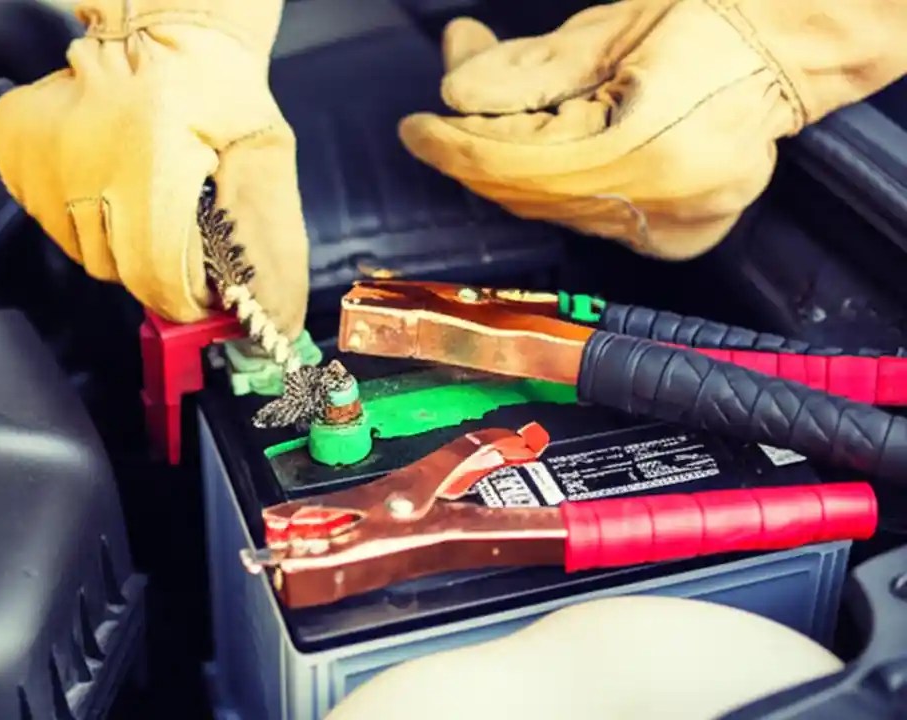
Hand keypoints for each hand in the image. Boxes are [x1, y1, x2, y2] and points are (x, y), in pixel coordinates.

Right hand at [0, 0, 308, 336]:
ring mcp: (41, 153)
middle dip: (153, 263)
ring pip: (80, 250)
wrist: (156, 24)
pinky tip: (103, 177)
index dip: (182, 297)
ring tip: (138, 191)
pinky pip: (47, 218)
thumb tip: (277, 317)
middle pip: (116, 268)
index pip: (154, 272)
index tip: (198, 295)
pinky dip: (78, 213)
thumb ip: (271, 240)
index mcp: (150, 158)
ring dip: (113, 239)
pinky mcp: (14, 144)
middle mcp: (84, 158)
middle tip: (174, 225)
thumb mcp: (262, 152)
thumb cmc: (212, 85)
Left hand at [400, 1, 816, 259]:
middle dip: (475, 156)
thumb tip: (455, 95)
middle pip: (528, 195)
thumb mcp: (606, 29)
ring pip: (550, 212)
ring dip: (509, 171)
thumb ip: (526, 70)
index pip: (518, 164)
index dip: (455, 147)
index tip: (416, 130)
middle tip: (443, 119)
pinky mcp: (676, 241)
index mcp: (652, 148)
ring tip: (492, 119)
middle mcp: (666, 205)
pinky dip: (553, 190)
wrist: (784, 50)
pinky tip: (552, 154)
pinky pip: (584, 221)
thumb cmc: (706, 24)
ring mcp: (676, 230)